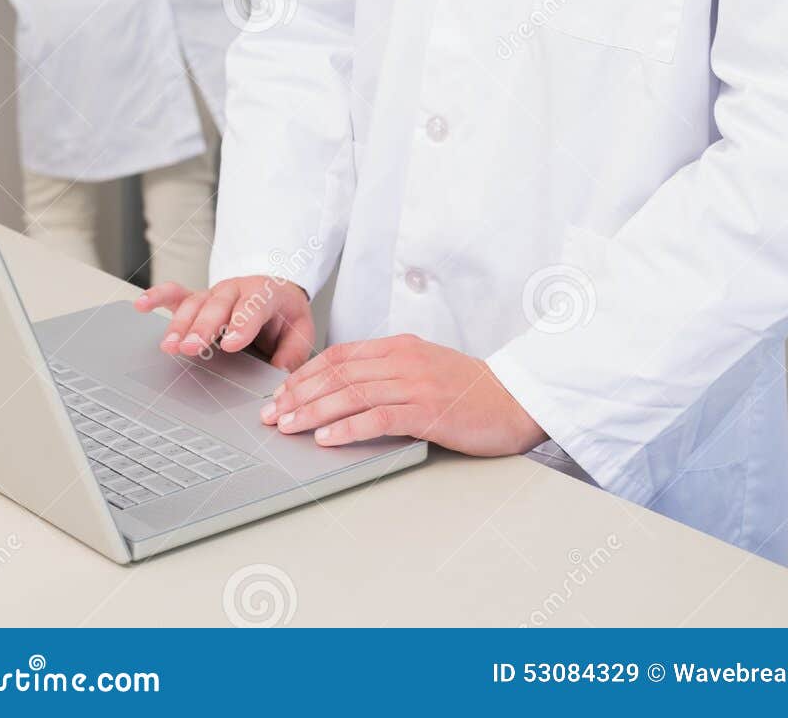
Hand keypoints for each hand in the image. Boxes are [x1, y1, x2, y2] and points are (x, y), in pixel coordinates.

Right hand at [134, 275, 313, 371]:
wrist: (277, 292)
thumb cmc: (285, 316)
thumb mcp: (301, 332)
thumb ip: (292, 354)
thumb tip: (280, 377)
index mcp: (266, 295)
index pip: (253, 307)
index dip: (242, 324)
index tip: (231, 344)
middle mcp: (237, 291)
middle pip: (218, 305)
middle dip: (204, 327)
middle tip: (192, 348)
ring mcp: (214, 295)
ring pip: (195, 304)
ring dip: (180, 324)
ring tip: (169, 346)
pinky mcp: (197, 300)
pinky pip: (175, 295)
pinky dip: (157, 297)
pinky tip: (141, 304)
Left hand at [259, 332, 545, 454]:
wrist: (516, 399)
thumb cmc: (470, 391)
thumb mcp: (425, 370)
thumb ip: (389, 374)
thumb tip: (345, 392)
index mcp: (400, 347)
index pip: (340, 355)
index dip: (305, 374)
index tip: (280, 394)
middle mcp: (403, 360)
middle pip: (338, 373)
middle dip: (299, 394)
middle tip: (271, 414)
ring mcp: (416, 383)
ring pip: (352, 394)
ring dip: (313, 411)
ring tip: (288, 427)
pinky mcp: (429, 411)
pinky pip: (379, 417)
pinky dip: (348, 428)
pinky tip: (327, 439)